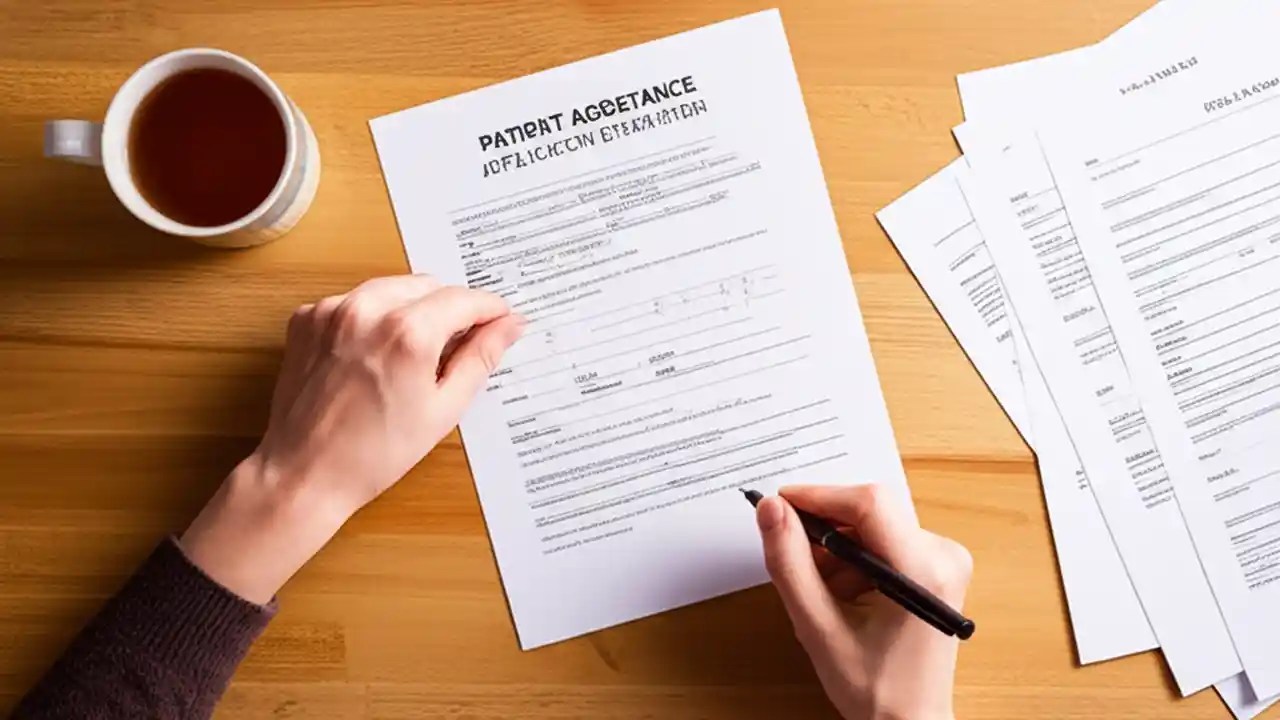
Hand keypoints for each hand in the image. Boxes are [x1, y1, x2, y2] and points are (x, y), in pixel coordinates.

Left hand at [181, 275, 523, 602]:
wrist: (305, 473)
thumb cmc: (374, 453)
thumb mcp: (442, 409)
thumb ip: (480, 358)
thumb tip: (509, 326)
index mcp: (408, 334)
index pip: (464, 300)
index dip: (490, 309)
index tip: (502, 320)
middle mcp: (368, 310)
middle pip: (429, 286)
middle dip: (451, 308)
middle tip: (460, 343)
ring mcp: (332, 310)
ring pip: (392, 287)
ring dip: (414, 307)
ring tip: (417, 350)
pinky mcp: (308, 318)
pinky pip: (355, 301)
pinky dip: (374, 316)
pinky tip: (376, 353)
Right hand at [755, 485, 972, 719]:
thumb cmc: (875, 688)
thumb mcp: (818, 628)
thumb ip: (790, 564)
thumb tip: (771, 510)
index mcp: (924, 570)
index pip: (868, 504)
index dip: (818, 496)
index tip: (778, 505)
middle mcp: (945, 555)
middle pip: (870, 511)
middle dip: (825, 530)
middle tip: (796, 562)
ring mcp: (945, 559)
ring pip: (873, 524)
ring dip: (838, 549)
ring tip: (823, 592)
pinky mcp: (938, 564)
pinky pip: (885, 539)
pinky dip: (855, 559)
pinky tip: (844, 594)